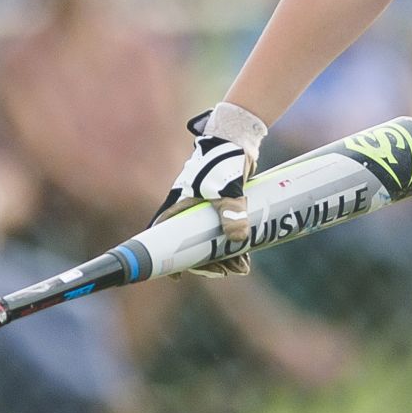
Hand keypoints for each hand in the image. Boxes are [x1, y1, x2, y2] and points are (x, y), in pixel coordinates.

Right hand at [152, 102, 267, 275]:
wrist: (237, 136)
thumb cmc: (223, 160)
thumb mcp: (228, 188)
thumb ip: (232, 211)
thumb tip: (238, 239)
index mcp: (180, 205)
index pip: (165, 236)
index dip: (168, 258)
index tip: (176, 276)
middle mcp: (189, 208)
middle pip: (192, 243)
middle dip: (208, 261)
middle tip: (226, 272)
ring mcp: (206, 207)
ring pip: (210, 238)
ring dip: (223, 254)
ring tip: (241, 267)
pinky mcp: (222, 203)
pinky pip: (223, 228)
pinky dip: (232, 241)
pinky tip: (246, 252)